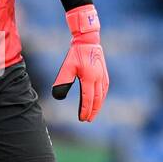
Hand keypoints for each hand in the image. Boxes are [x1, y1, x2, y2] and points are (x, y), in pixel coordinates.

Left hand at [51, 4, 108, 121]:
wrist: (88, 41)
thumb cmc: (76, 54)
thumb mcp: (67, 67)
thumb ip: (63, 82)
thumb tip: (58, 96)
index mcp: (89, 78)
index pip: (88, 99)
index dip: (85, 110)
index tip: (82, 119)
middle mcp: (99, 78)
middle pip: (97, 100)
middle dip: (92, 111)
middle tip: (87, 120)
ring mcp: (103, 76)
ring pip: (102, 95)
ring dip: (98, 106)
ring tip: (93, 114)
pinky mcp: (104, 73)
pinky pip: (105, 89)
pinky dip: (102, 97)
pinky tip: (99, 101)